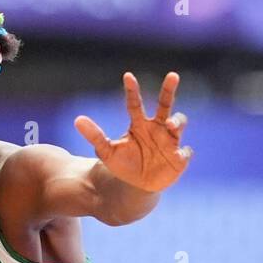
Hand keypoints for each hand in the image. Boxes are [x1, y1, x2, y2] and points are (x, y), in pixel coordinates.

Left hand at [73, 71, 192, 192]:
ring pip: (178, 123)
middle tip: (172, 75)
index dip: (132, 90)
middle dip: (169, 89)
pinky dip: (184, 152)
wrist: (136, 187)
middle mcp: (157, 127)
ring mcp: (170, 141)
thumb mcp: (106, 152)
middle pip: (166, 104)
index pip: (135, 103)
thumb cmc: (123, 165)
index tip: (128, 76)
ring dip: (176, 121)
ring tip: (169, 124)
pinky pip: (185, 152)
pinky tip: (179, 154)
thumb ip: (94, 135)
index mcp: (139, 123)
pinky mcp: (179, 158)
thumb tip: (77, 119)